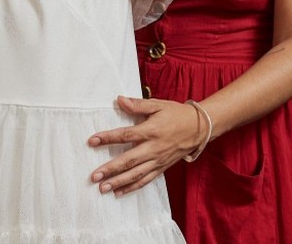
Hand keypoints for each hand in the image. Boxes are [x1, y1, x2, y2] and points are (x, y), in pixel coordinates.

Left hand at [87, 95, 202, 194]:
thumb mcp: (158, 105)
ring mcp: (158, 160)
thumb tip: (119, 100)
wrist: (199, 128)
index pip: (125, 135)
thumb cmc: (177, 114)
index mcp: (151, 130)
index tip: (92, 141)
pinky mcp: (162, 168)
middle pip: (129, 160)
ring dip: (118, 182)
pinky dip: (132, 187)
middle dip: (110, 169)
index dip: (108, 138)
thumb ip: (138, 105)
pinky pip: (146, 180)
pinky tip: (119, 192)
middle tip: (94, 176)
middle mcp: (153, 148)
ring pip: (136, 174)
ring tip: (103, 188)